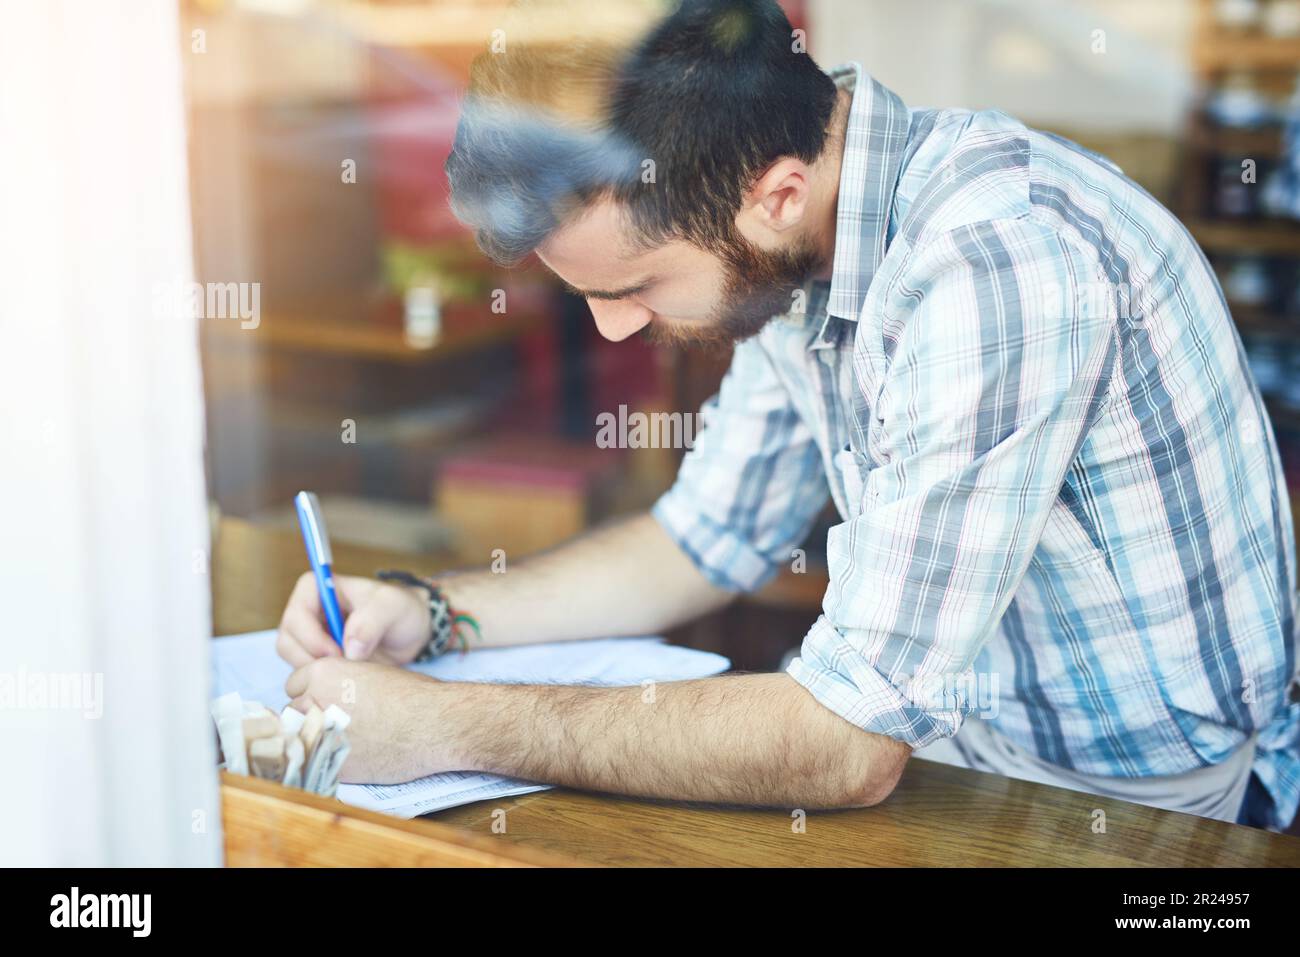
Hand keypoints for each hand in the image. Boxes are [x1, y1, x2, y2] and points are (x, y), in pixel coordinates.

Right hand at [276, 572, 430, 666]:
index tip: (337, 652)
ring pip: (292, 659)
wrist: (410, 632)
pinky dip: (320, 679)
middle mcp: (308, 611)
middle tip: (343, 667)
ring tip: (348, 671)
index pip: (296, 612)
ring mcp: (309, 636)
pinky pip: (304, 672)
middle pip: (288, 639)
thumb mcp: (392, 607)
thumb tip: (349, 649)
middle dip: (312, 658)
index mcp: (319, 588)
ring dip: (315, 671)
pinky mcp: (316, 656)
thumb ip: (371, 622)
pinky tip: (346, 677)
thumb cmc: (400, 610)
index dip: (310, 636)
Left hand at [285, 657, 451, 783]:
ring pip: (300, 738)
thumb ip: (342, 683)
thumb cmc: (413, 696)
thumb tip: (332, 694)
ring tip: (340, 741)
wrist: (434, 724)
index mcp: (323, 673)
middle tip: (334, 723)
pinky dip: (327, 762)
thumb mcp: (371, 674)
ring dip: (314, 740)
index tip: (324, 702)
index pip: (294, 684)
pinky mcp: (331, 762)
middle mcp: (315, 700)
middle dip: (310, 717)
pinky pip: (316, 762)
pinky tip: (349, 758)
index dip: (311, 693)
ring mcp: (320, 733)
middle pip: (293, 711)